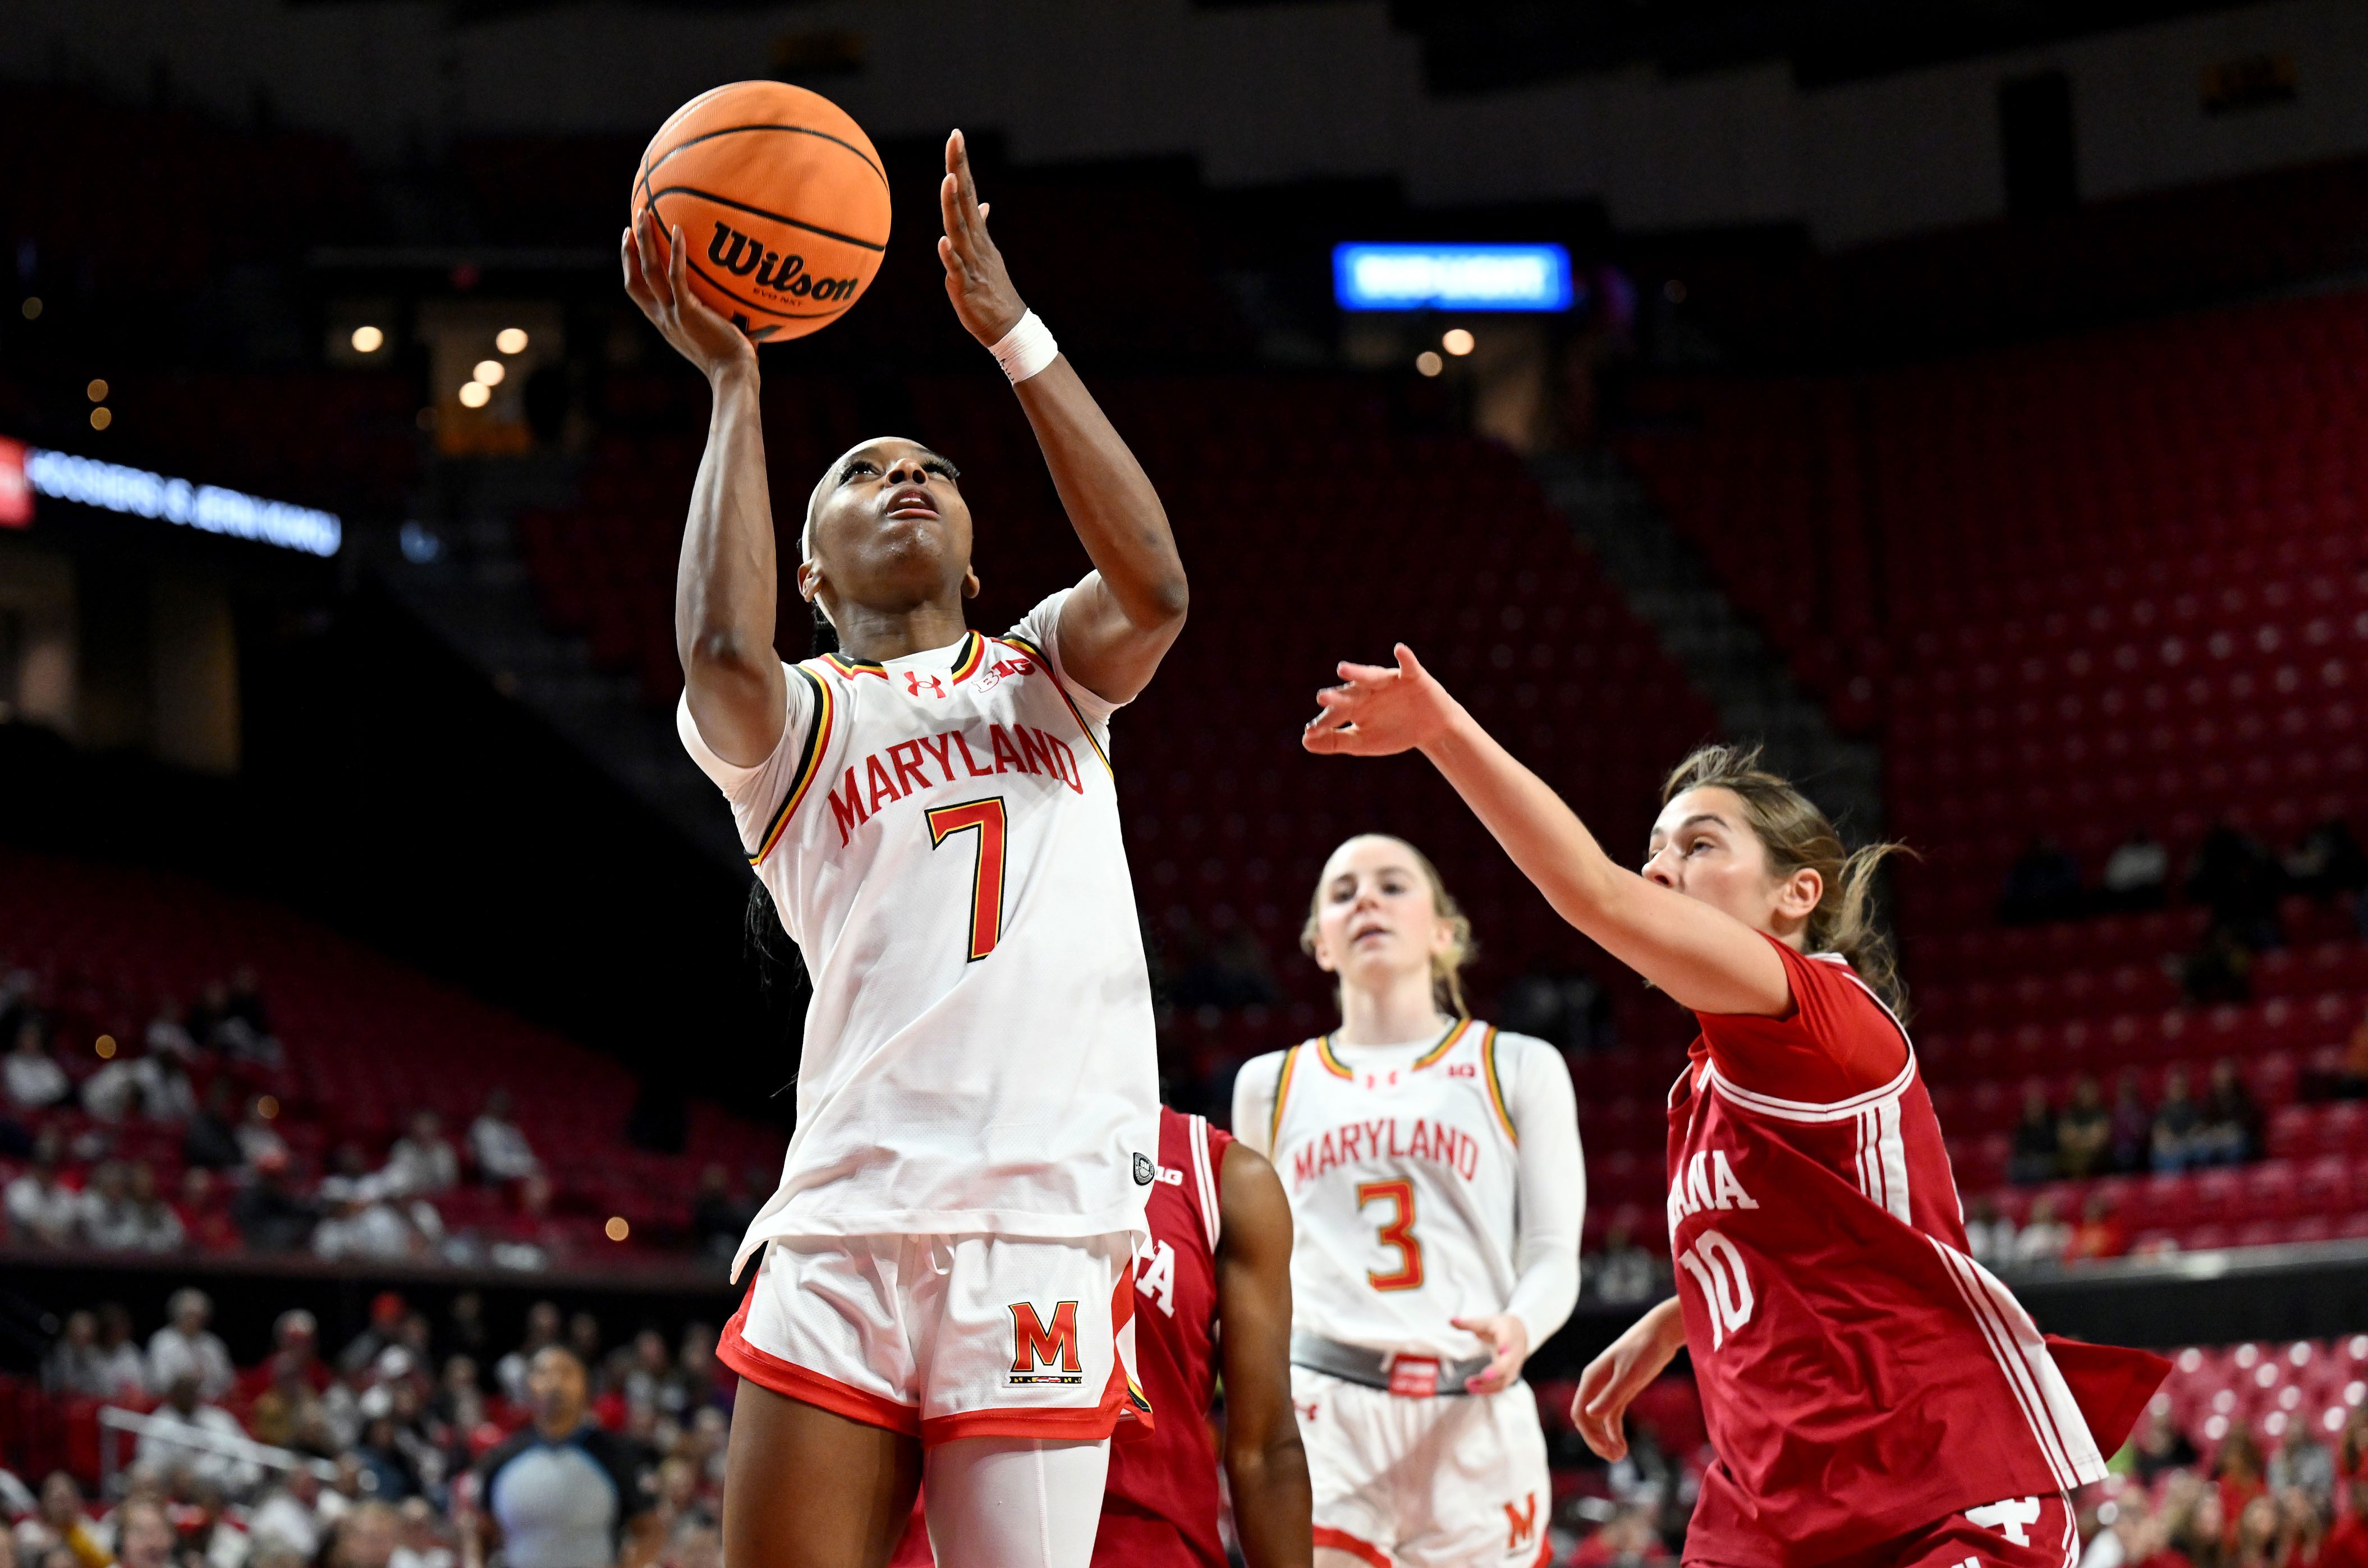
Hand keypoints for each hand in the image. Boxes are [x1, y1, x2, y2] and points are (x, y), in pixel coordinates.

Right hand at [620, 209, 757, 380]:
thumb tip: (739, 292)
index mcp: (665, 323)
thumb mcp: (716, 331)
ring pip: (649, 271)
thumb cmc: (734, 358)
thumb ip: (717, 311)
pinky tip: (678, 228)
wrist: (734, 375)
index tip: (631, 242)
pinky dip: (676, 252)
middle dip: (631, 248)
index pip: (638, 291)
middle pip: (635, 277)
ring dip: (645, 240)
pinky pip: (676, 276)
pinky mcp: (687, 312)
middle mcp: (663, 318)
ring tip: (645, 213)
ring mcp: (672, 314)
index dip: (630, 265)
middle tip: (635, 220)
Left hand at [937, 129, 1025, 346]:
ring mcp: (972, 263)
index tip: (956, 136)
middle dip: (959, 169)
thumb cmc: (992, 290)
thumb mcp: (985, 254)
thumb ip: (980, 227)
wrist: (1008, 326)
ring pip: (960, 229)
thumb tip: (981, 204)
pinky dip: (950, 255)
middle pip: (964, 200)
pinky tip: (943, 241)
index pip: (968, 192)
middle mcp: (975, 243)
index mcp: (977, 234)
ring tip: (948, 179)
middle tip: (955, 140)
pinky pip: (957, 269)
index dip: (961, 165)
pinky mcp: (966, 286)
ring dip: (953, 204)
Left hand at [1302, 644, 1460, 756]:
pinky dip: (1405, 657)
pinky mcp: (1412, 676)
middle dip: (1337, 696)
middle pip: (1349, 693)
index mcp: (1354, 705)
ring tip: (1341, 669)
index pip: (1336, 712)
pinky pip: (1408, 665)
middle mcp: (1367, 690)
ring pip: (1371, 676)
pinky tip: (1399, 649)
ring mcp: (1389, 681)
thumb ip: (1335, 741)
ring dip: (1358, 671)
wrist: (1430, 729)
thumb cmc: (1394, 733)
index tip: (1311, 731)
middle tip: (1321, 698)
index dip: (1325, 721)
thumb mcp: (1363, 742)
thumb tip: (1304, 741)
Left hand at [1453, 1314, 1529, 1394]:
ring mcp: (1513, 1365)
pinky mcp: (1510, 1375)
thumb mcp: (1486, 1322)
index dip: (1506, 1345)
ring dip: (1487, 1384)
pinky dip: (1488, 1390)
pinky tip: (1474, 1389)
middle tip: (1484, 1375)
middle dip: (1497, 1370)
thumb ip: (1469, 1323)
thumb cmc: (1501, 1327)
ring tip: (1468, 1385)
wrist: (1522, 1332)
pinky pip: (1501, 1386)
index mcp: (1508, 1334)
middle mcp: (1514, 1352)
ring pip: (1504, 1379)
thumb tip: (1450, 1320)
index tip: (1501, 1350)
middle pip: (1508, 1364)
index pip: (1508, 1340)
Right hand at [1573, 1297, 1685, 1461]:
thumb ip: (1611, 1395)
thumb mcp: (1629, 1375)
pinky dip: (1615, 1432)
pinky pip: (1612, 1416)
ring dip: (1606, 1439)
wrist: (1661, 1333)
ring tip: (1620, 1456)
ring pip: (1599, 1421)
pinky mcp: (1622, 1391)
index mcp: (1591, 1379)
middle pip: (1587, 1420)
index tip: (1605, 1449)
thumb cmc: (1644, 1350)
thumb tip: (1590, 1416)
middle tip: (1615, 1458)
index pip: (1580, 1413)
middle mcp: (1596, 1385)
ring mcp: (1609, 1389)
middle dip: (1597, 1441)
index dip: (1589, 1434)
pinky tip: (1622, 1445)